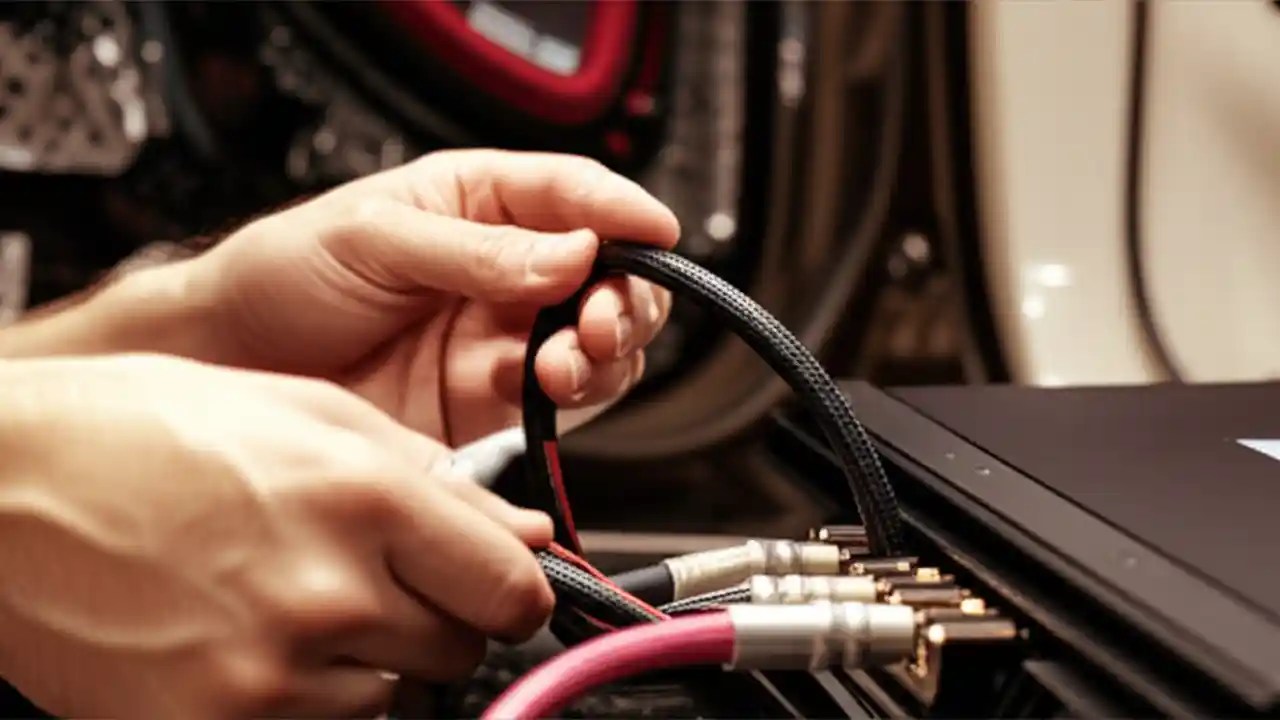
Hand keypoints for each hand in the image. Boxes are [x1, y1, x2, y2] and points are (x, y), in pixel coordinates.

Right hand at [0, 354, 552, 718]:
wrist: (5, 489)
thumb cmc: (146, 432)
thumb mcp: (310, 412)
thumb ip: (435, 477)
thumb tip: (523, 533)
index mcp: (362, 497)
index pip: (513, 589)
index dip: (511, 585)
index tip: (494, 580)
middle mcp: (326, 592)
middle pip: (462, 647)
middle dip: (437, 614)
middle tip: (374, 574)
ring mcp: (267, 675)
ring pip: (394, 696)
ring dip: (370, 659)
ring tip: (295, 598)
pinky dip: (309, 695)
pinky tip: (257, 639)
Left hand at [176, 149, 678, 444]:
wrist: (229, 369)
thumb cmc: (282, 277)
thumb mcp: (374, 239)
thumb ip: (476, 252)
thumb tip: (571, 256)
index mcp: (479, 203)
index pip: (575, 194)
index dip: (624, 211)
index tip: (655, 232)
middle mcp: (505, 269)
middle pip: (608, 274)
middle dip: (626, 294)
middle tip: (603, 316)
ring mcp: (501, 337)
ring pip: (597, 340)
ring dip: (607, 349)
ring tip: (572, 358)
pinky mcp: (491, 402)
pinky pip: (563, 399)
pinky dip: (578, 396)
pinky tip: (550, 387)